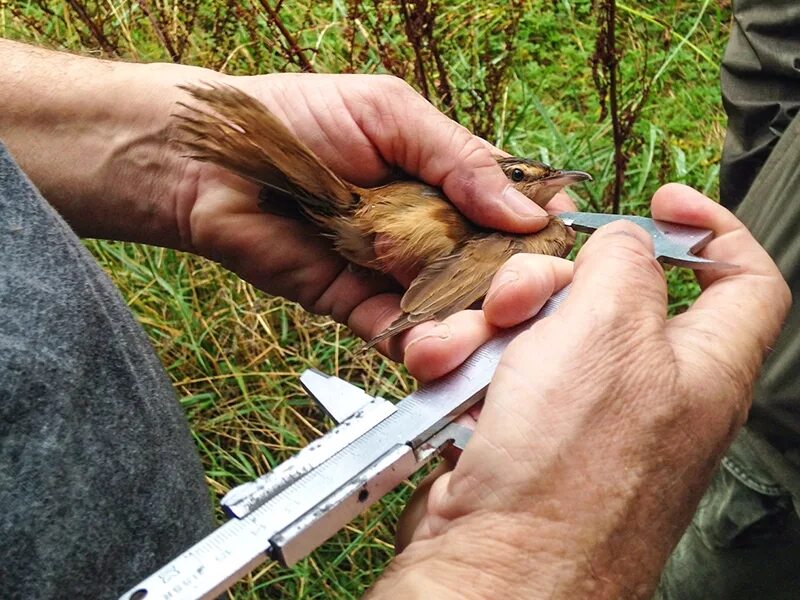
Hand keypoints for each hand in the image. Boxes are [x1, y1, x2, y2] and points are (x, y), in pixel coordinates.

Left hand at [182, 72, 572, 353]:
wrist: (210, 164)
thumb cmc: (297, 118)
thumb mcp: (390, 113)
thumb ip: (459, 159)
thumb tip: (527, 210)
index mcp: (446, 176)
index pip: (513, 209)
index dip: (541, 232)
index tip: (560, 252)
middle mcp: (430, 228)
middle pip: (491, 268)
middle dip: (511, 287)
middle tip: (519, 299)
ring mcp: (397, 270)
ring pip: (452, 308)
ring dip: (470, 324)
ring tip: (476, 332)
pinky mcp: (358, 305)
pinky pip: (401, 333)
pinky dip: (419, 344)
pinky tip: (432, 348)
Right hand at [370, 184, 789, 597]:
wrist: (492, 567)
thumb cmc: (567, 475)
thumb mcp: (608, 333)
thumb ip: (624, 265)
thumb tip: (621, 244)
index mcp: (699, 368)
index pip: (743, 282)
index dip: (711, 230)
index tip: (662, 204)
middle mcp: (645, 393)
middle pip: (606, 296)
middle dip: (548, 282)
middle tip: (517, 300)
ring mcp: (579, 416)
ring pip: (537, 329)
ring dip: (489, 325)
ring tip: (463, 353)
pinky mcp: (523, 433)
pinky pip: (496, 370)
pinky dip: (466, 364)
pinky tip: (446, 379)